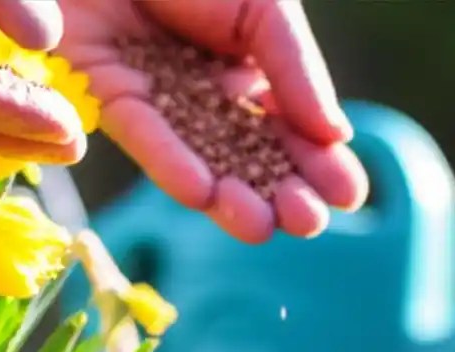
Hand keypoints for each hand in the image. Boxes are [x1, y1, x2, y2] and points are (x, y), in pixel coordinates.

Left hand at [52, 0, 368, 241]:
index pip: (286, 129)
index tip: (347, 196)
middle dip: (277, 191)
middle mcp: (200, 95)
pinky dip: (172, 165)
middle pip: (243, 155)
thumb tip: (337, 136)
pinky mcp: (107, 97)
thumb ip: (295, 73)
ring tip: (261, 228)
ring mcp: (156, 100)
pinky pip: (143, 136)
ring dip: (229, 197)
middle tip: (307, 223)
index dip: (316, 163)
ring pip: (195, 159)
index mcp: (245, 70)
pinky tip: (203, 193)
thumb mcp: (264, 11)